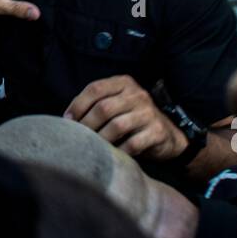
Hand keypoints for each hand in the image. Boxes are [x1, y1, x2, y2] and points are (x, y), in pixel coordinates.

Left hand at [65, 75, 188, 161]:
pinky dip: (118, 151)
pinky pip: (132, 143)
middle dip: (86, 125)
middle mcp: (137, 94)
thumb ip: (97, 104)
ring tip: (93, 147)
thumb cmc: (133, 120)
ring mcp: (148, 113)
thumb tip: (67, 118)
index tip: (67, 120)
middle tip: (78, 137)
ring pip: (116, 126)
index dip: (78, 104)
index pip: (95, 88)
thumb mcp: (118, 104)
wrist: (169, 136)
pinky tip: (113, 154)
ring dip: (101, 139)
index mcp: (124, 83)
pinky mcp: (157, 132)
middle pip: (104, 108)